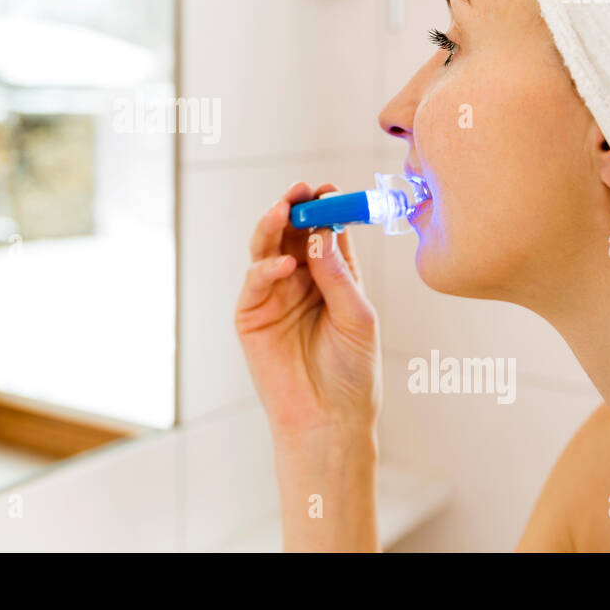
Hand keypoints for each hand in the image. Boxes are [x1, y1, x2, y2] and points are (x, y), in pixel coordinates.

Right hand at [235, 181, 381, 440]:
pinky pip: (254, 282)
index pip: (325, 230)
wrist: (329, 420)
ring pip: (267, 249)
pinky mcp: (251, 315)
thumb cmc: (352, 372)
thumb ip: (339, 275)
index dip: (326, 207)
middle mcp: (300, 280)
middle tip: (300, 189)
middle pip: (291, 232)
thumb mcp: (358, 317)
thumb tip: (321, 233)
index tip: (330, 188)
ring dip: (273, 225)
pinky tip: (285, 267)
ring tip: (283, 209)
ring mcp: (273, 295)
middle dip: (294, 207)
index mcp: (331, 275)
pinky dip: (267, 270)